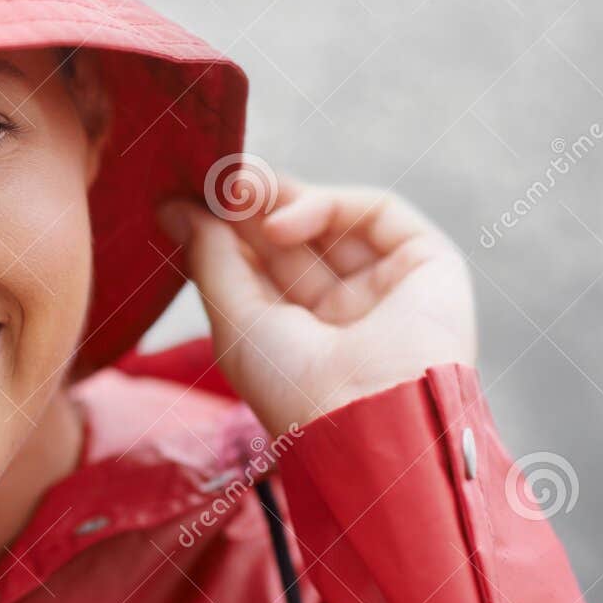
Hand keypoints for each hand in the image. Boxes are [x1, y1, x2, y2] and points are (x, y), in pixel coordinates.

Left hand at [159, 176, 475, 436]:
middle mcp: (348, 314)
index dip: (230, 230)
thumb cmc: (295, 393)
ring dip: (281, 199)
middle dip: (253, 206)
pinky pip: (376, 212)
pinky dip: (325, 205)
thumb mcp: (234, 324)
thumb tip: (174, 209)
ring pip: (333, 222)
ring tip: (238, 191)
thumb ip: (211, 260)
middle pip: (296, 239)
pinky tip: (278, 223)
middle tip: (216, 181)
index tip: (188, 200)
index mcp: (303, 339)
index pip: (263, 267)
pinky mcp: (428, 263)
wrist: (369, 421)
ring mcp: (389, 287)